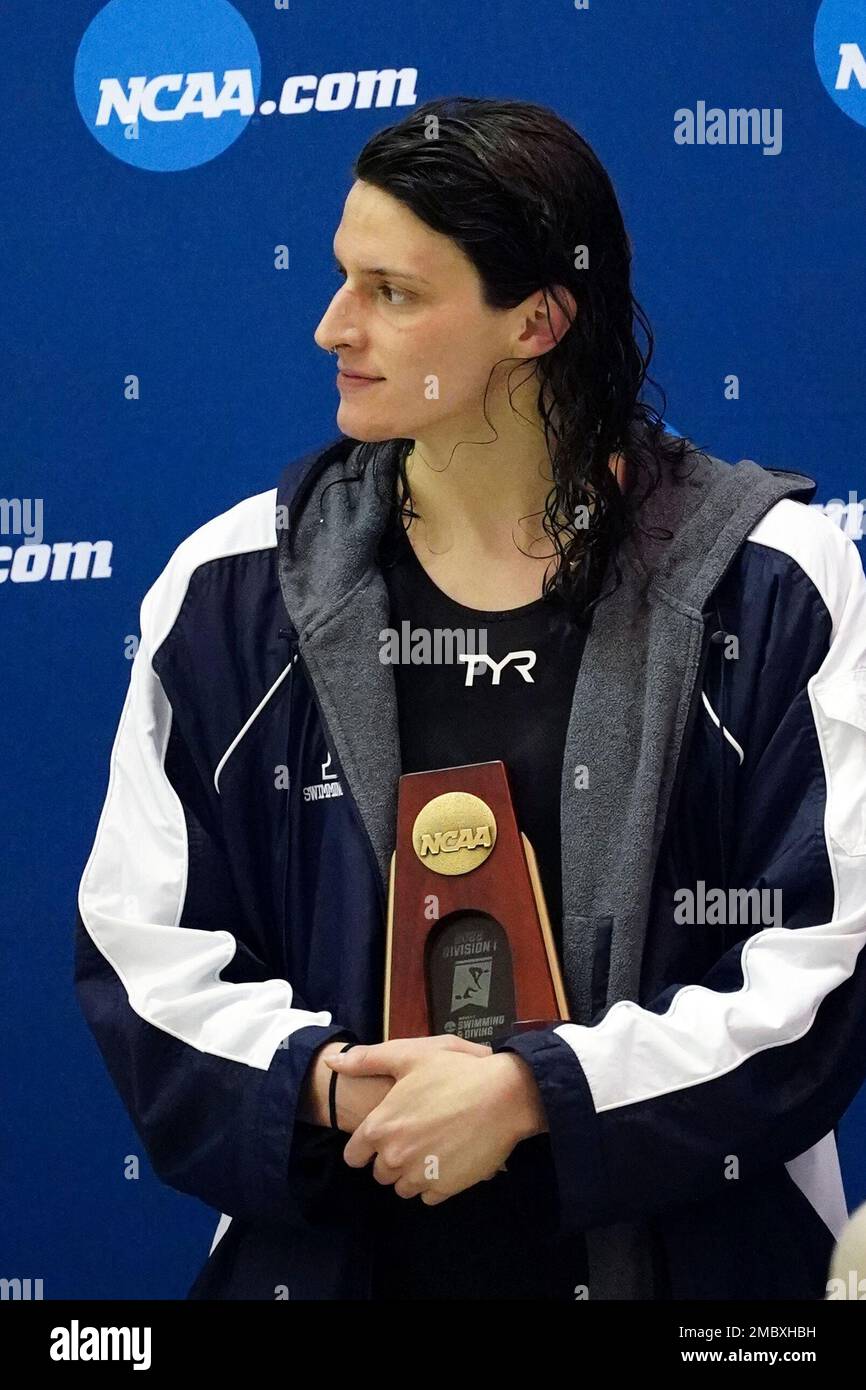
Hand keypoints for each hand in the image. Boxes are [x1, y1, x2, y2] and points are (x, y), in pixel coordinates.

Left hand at [326, 1042, 543, 1203]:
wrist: (503, 1096)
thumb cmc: (454, 1072)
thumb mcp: (410, 1055)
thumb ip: (366, 1060)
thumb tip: (332, 1062)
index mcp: (380, 1126)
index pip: (354, 1156)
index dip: (366, 1146)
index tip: (383, 1136)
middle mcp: (395, 1156)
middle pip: (379, 1173)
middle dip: (391, 1158)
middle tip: (414, 1135)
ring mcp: (420, 1174)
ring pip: (402, 1187)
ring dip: (411, 1172)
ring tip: (432, 1148)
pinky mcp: (445, 1188)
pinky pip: (428, 1196)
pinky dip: (434, 1182)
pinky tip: (447, 1159)